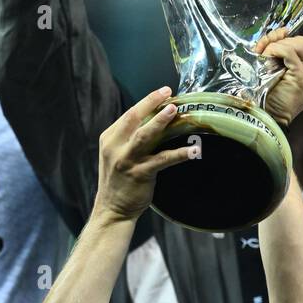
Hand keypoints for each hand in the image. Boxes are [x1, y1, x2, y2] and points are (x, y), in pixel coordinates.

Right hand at [92, 88, 195, 223]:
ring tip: (175, 110)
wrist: (112, 209)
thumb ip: (129, 139)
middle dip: (151, 102)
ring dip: (160, 121)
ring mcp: (127, 160)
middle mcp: (115, 147)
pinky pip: (162, 160)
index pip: (129, 115)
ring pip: (145, 135)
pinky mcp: (140, 173)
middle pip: (134, 118)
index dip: (147, 102)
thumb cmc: (119, 181)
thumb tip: (155, 123)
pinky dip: (179, 154)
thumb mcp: (117, 155)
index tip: (162, 93)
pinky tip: (193, 150)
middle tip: (168, 93)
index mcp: (110, 139)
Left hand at [255, 30, 302, 126]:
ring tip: (266, 55)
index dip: (293, 40)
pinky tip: (267, 56)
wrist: (264, 121)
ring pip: (301, 46)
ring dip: (280, 45)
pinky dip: (277, 50)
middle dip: (286, 41)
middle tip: (267, 49)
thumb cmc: (267, 98)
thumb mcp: (276, 70)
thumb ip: (281, 51)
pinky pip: (291, 53)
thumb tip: (282, 31)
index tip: (275, 45)